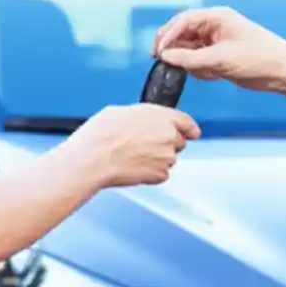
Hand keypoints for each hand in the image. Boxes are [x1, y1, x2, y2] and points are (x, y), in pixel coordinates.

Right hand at [69, 103, 200, 186]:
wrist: (94, 158)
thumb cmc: (102, 134)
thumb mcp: (121, 112)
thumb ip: (143, 116)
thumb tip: (144, 121)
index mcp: (161, 116)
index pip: (186, 122)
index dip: (189, 128)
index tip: (191, 132)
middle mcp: (169, 135)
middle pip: (178, 142)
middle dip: (166, 144)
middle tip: (144, 146)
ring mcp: (167, 157)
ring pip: (169, 159)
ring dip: (157, 159)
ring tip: (133, 157)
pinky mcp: (160, 174)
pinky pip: (161, 174)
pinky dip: (151, 173)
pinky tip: (134, 168)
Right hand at [152, 7, 285, 90]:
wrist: (283, 71)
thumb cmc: (258, 58)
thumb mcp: (220, 59)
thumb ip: (190, 58)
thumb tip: (166, 56)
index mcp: (217, 17)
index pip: (184, 21)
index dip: (168, 35)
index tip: (159, 52)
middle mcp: (216, 25)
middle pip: (184, 32)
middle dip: (174, 47)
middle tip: (163, 62)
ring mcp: (219, 40)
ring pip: (191, 47)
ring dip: (188, 60)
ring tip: (200, 72)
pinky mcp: (222, 54)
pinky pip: (201, 58)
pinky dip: (200, 68)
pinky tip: (210, 76)